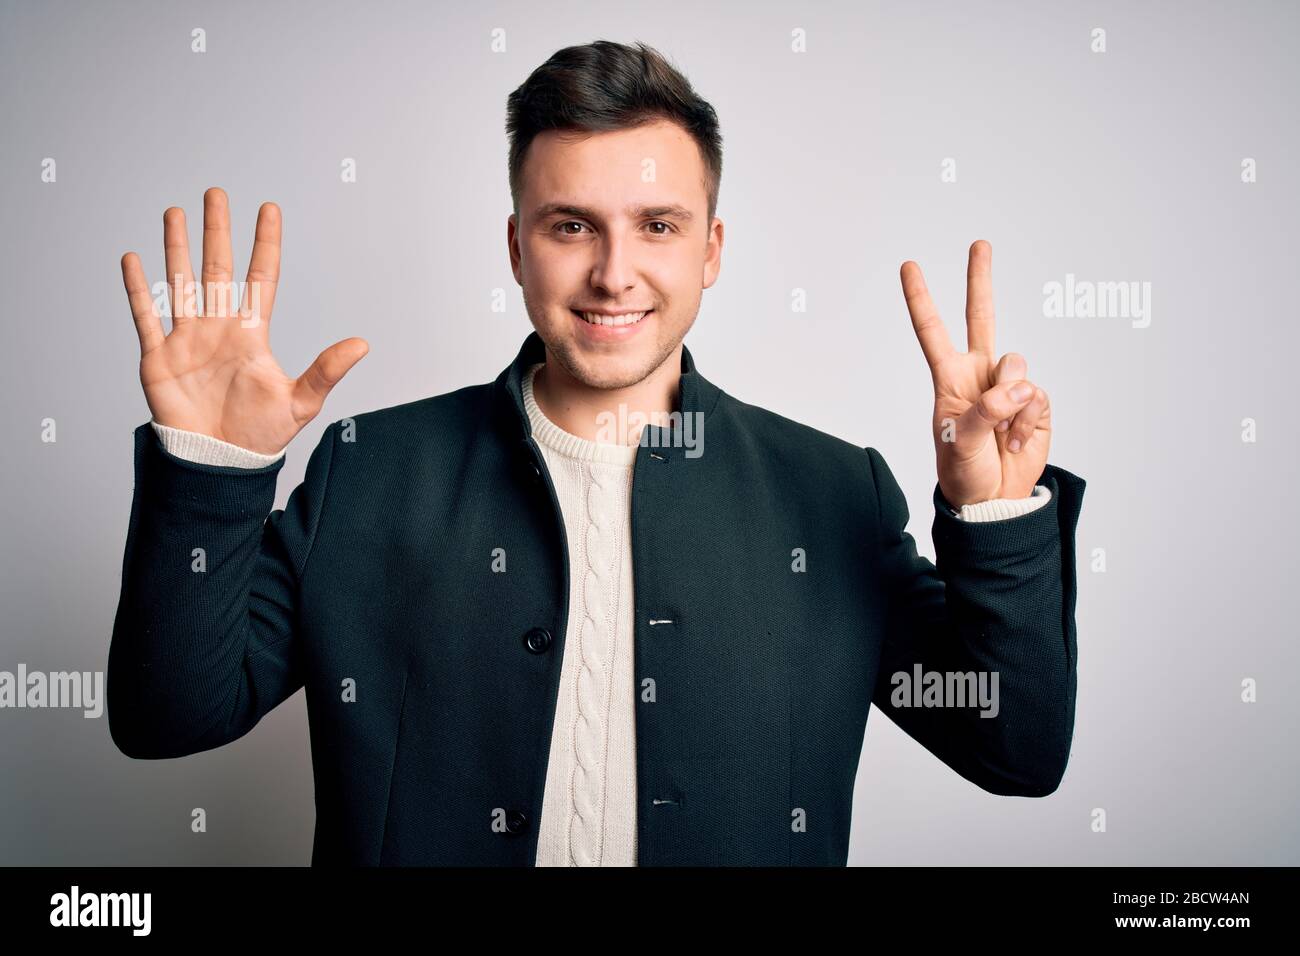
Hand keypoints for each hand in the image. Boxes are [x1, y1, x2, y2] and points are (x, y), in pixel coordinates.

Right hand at [121, 187, 367, 453]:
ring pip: (180, 282)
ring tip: (176, 212)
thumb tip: (363, 344)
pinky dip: (137, 288)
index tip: (269, 209)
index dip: (265, 244)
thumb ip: (327, 369)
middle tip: (216, 193)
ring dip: (177, 248)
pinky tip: (133, 258)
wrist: (221, 462)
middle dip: (217, 231)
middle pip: (217, 269)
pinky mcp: (159, 357)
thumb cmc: (261, 435)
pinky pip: (145, 316)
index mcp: (252, 334)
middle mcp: (219, 328)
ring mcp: (187, 340)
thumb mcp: (301, 401)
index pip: (261, 278)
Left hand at [899, 240, 1050, 506]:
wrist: (994, 500)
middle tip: (979, 244)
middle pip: (981, 317)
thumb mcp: (959, 443)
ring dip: (1010, 401)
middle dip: (980, 280)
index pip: (932, 332)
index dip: (921, 300)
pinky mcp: (1035, 402)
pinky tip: (1016, 441)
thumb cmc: (964, 472)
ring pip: (1016, 364)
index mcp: (949, 379)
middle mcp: (978, 374)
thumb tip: (1016, 387)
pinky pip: (1037, 395)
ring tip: (1000, 433)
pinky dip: (1027, 421)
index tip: (909, 266)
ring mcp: (1008, 386)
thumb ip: (984, 411)